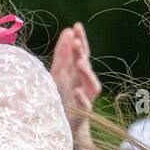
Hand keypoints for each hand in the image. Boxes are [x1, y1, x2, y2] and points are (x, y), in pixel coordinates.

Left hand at [51, 23, 101, 147]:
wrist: (63, 124)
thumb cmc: (60, 96)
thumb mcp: (58, 73)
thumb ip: (63, 53)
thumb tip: (68, 30)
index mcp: (77, 72)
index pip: (81, 53)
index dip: (80, 40)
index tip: (77, 25)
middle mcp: (83, 82)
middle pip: (86, 66)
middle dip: (83, 54)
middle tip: (77, 42)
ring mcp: (85, 97)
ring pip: (92, 84)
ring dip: (86, 73)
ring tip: (79, 63)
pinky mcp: (83, 112)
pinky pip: (86, 105)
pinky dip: (82, 98)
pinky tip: (77, 91)